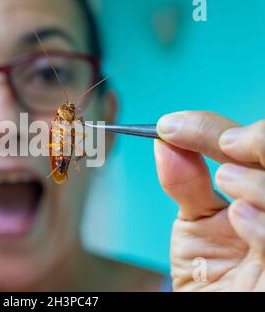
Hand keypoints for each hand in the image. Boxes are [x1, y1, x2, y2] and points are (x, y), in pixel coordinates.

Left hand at [154, 111, 264, 290]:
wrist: (210, 303)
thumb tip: (164, 145)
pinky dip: (262, 223)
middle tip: (224, 143)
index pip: (250, 146)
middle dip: (257, 140)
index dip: (212, 129)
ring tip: (226, 179)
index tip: (170, 126)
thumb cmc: (208, 268)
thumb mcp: (194, 221)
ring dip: (257, 180)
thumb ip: (185, 184)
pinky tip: (238, 215)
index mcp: (258, 188)